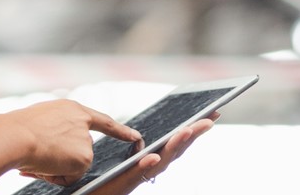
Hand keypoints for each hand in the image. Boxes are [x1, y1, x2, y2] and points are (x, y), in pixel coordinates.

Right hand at [2, 99, 141, 185]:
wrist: (16, 136)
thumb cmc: (18, 128)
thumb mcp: (41, 119)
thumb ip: (57, 128)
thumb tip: (56, 148)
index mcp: (72, 109)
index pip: (102, 121)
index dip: (119, 130)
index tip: (136, 136)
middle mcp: (83, 122)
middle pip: (82, 149)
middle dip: (65, 158)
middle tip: (42, 155)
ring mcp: (86, 140)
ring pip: (75, 165)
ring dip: (58, 167)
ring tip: (39, 157)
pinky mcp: (85, 157)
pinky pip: (71, 176)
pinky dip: (58, 176)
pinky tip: (46, 165)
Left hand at [69, 114, 218, 194]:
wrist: (88, 193)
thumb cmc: (104, 175)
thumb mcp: (123, 153)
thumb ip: (135, 141)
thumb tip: (149, 122)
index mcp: (150, 157)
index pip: (176, 140)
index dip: (193, 128)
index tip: (211, 112)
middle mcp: (149, 168)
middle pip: (175, 149)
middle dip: (193, 134)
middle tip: (210, 119)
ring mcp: (138, 177)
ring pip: (161, 160)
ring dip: (175, 146)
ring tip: (187, 130)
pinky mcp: (123, 184)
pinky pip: (137, 173)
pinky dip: (147, 165)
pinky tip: (154, 156)